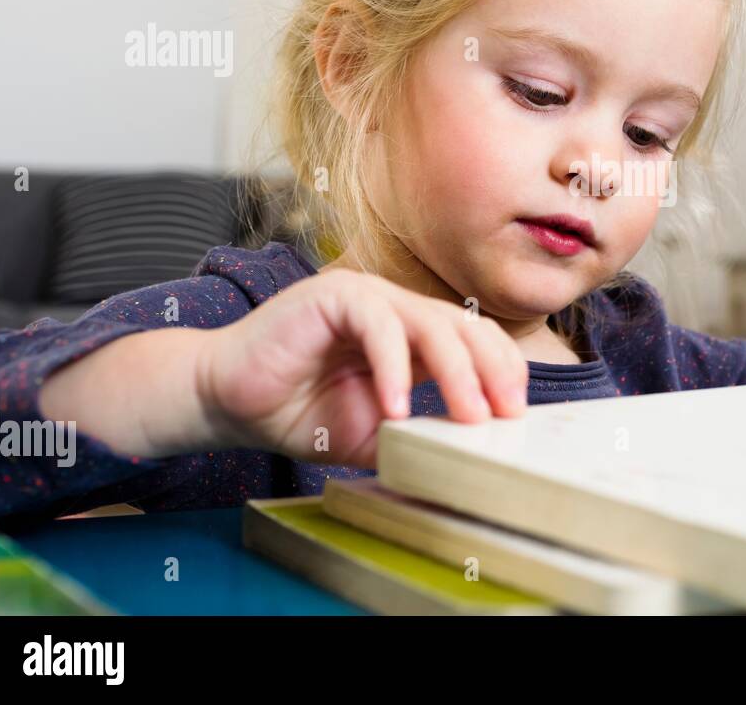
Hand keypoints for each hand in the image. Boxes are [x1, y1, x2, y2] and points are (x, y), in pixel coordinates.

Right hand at [199, 269, 528, 467]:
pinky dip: (394, 365)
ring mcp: (367, 297)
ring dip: (455, 372)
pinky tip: (397, 406)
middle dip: (493, 371)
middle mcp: (396, 308)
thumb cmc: (302, 415)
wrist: (228, 404)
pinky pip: (378, 323)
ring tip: (468, 416)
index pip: (475, 340)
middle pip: (464, 327)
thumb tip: (476, 448)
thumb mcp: (377, 432)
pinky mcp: (332, 296)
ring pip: (430, 322)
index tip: (517, 412)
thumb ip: (421, 430)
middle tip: (506, 414)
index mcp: (414, 334)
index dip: (502, 370)